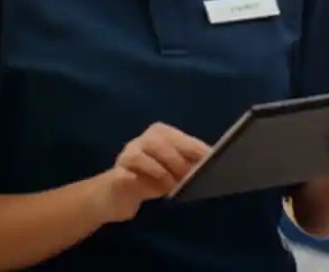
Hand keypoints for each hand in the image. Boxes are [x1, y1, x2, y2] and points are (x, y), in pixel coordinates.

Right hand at [93, 123, 210, 223]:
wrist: (118, 194)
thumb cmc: (152, 180)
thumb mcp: (174, 172)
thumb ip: (189, 167)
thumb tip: (213, 168)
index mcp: (161, 134)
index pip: (181, 138)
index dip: (196, 149)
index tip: (212, 160)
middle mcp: (142, 140)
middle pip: (160, 144)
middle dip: (177, 160)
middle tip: (191, 176)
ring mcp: (126, 156)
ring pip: (139, 156)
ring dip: (158, 170)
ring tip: (172, 185)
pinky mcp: (115, 175)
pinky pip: (124, 175)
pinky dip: (138, 181)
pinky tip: (151, 191)